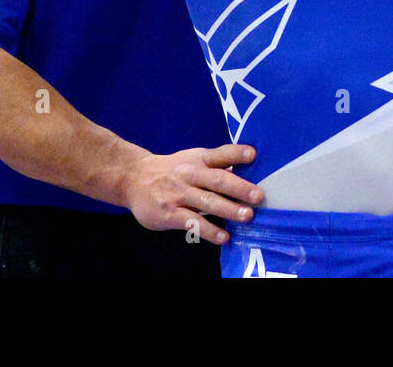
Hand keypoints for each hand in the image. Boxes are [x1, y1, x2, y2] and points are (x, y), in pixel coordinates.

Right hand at [123, 144, 263, 244]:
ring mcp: (179, 194)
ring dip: (228, 209)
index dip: (236, 154)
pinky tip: (224, 237)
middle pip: (217, 179)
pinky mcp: (169, 213)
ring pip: (206, 201)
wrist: (133, 178)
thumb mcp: (192, 159)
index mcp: (198, 159)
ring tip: (248, 216)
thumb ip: (217, 164)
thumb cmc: (172, 169)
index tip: (253, 155)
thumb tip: (248, 168)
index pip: (220, 154)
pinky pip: (192, 222)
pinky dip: (209, 231)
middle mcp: (190, 174)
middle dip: (239, 188)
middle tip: (259, 196)